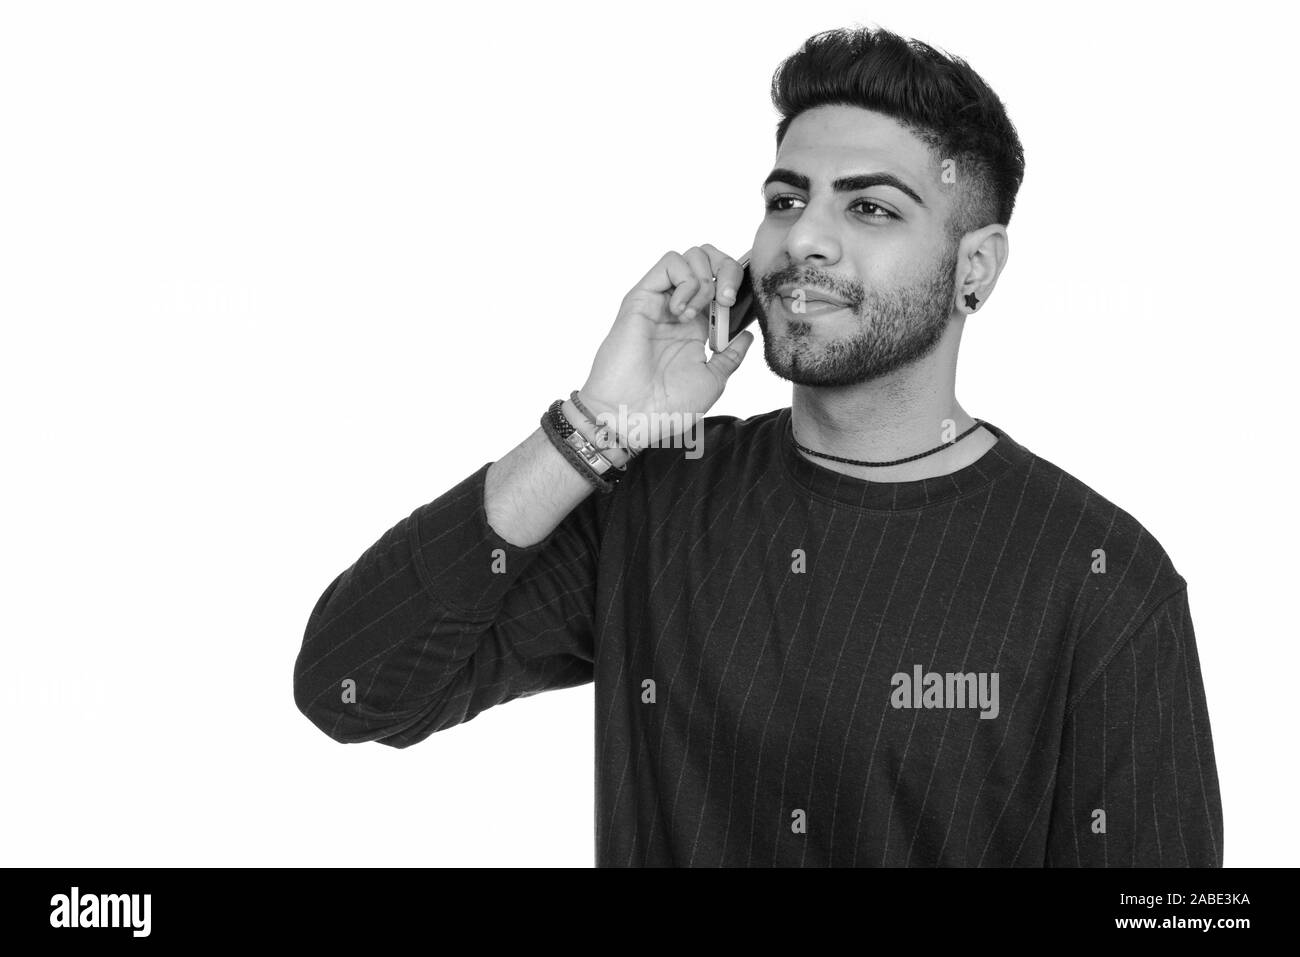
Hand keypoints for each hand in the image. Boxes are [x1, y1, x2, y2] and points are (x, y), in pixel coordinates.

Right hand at [578, 245, 754, 447]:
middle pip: (709, 260)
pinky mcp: (642, 297)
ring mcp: (661, 301)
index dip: (737, 284)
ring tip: (696, 312)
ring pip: (690, 256)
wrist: (632, 416)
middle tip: (725, 300)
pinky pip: (669, 264)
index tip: (743, 306)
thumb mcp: (712, 381)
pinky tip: (681, 311)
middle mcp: (681, 309)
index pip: (722, 284)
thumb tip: (746, 335)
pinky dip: (685, 279)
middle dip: (727, 270)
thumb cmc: (666, 407)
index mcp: (699, 327)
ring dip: (705, 277)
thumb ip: (731, 356)